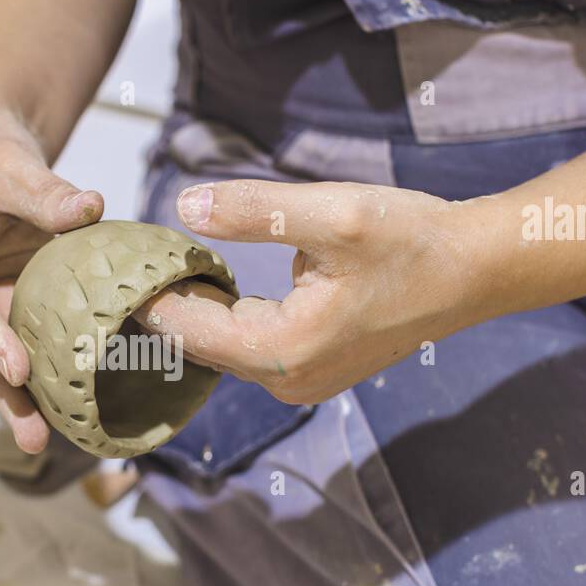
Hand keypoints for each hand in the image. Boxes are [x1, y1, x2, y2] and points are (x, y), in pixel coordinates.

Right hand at [0, 111, 102, 452]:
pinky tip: (64, 414)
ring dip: (18, 402)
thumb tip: (89, 208)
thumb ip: (45, 192)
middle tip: (33, 432)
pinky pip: (16, 352)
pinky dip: (38, 382)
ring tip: (44, 440)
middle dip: (2, 391)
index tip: (19, 366)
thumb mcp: (11, 164)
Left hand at [133, 180, 493, 403]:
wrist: (474, 270)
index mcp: (282, 352)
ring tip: (152, 263)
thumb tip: (184, 205)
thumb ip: (254, 211)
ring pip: (221, 345)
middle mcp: (285, 380)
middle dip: (161, 302)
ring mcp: (299, 380)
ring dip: (192, 308)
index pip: (185, 329)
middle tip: (120, 258)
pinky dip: (223, 314)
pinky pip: (248, 344)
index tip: (110, 261)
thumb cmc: (411, 240)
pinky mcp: (311, 368)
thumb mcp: (331, 213)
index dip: (145, 294)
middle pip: (197, 343)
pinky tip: (205, 278)